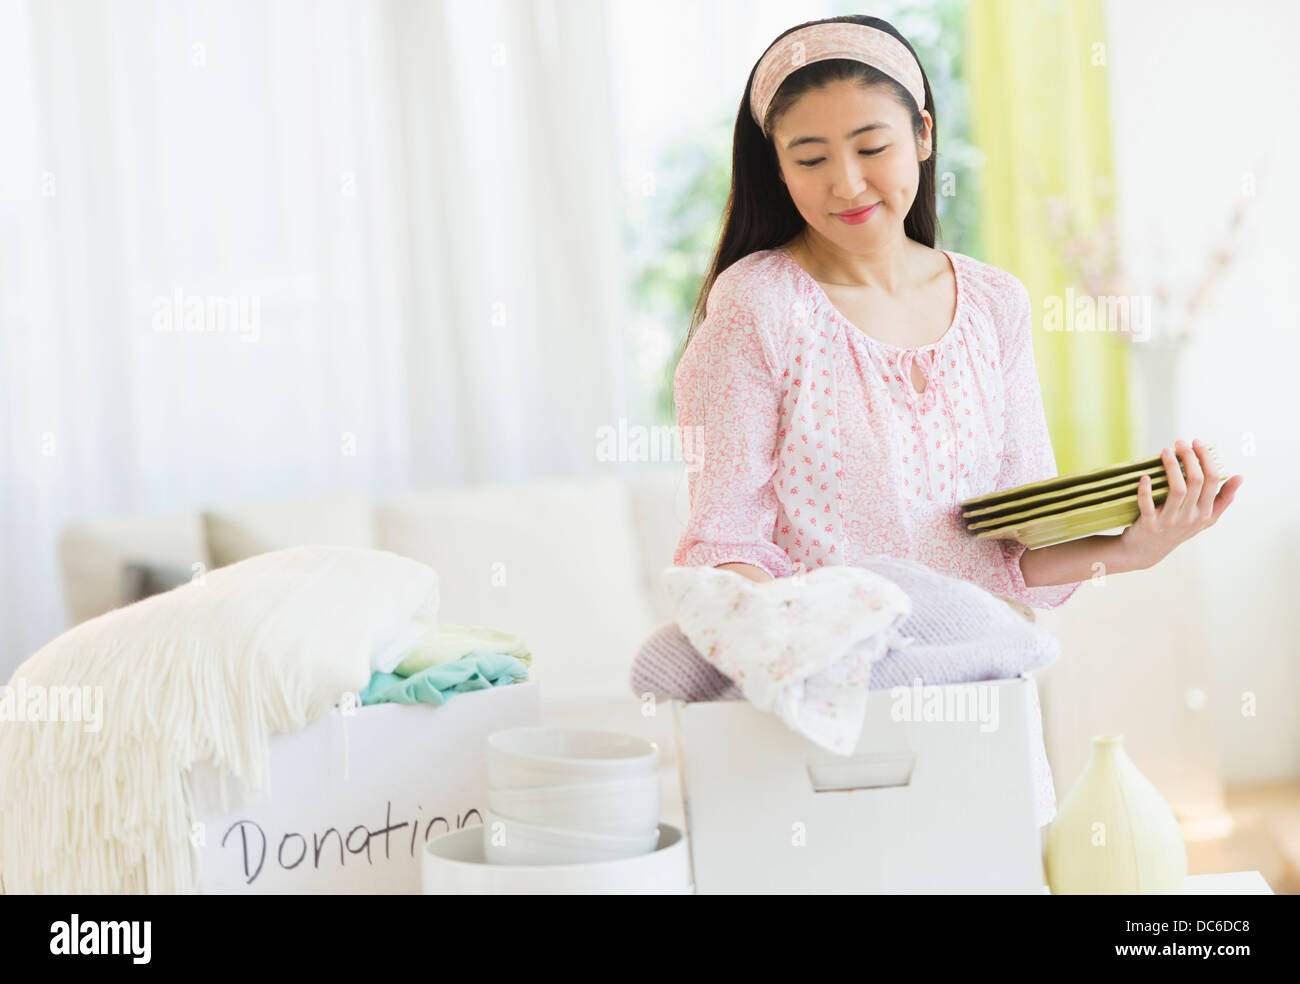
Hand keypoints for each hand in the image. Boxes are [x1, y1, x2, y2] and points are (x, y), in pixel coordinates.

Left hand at [1119, 438, 1243, 570]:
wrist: (1146, 551)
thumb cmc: (1178, 529)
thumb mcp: (1204, 518)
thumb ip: (1223, 499)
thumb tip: (1240, 476)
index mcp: (1206, 513)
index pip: (1213, 480)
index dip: (1206, 458)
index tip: (1196, 442)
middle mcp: (1191, 517)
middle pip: (1196, 481)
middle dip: (1189, 457)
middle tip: (1180, 442)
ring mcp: (1170, 522)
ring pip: (1177, 490)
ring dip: (1171, 467)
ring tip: (1165, 451)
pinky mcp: (1149, 525)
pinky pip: (1148, 505)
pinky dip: (1146, 490)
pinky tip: (1145, 476)